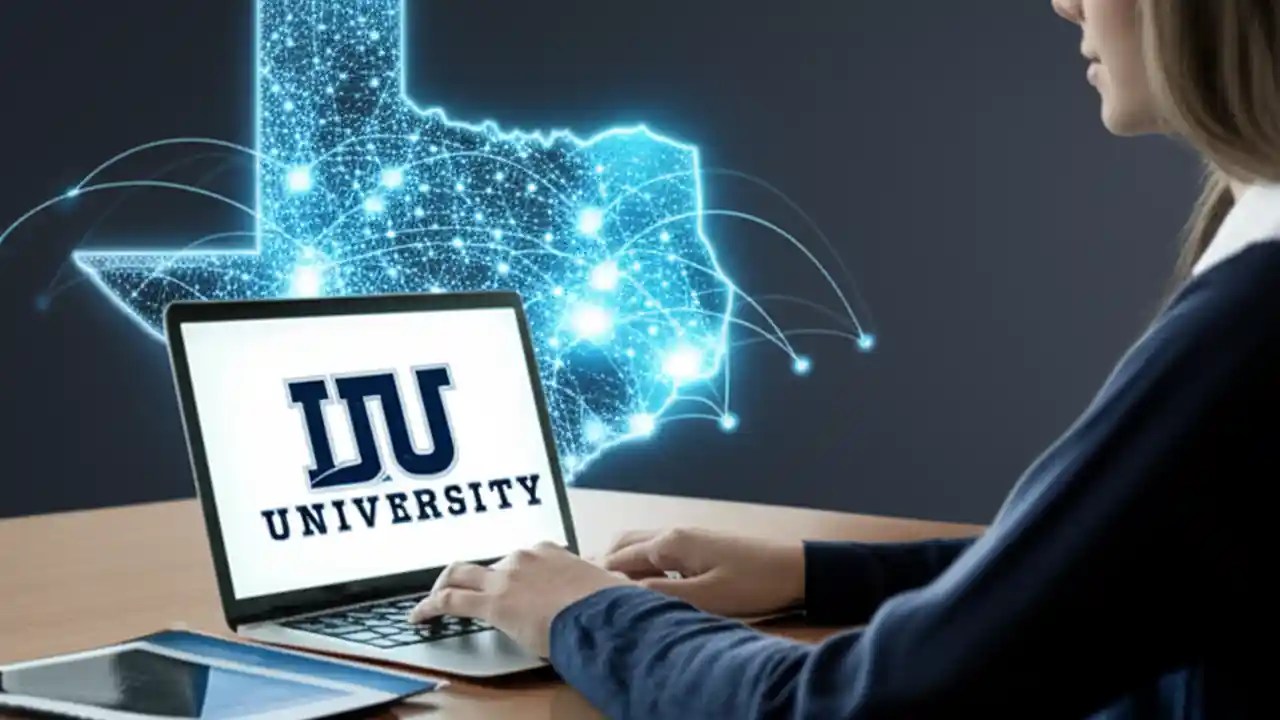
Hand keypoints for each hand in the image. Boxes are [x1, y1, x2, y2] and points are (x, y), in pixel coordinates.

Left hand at [408, 542, 631, 656]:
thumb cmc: (608, 605)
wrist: (599, 615)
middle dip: (469, 576)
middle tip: (458, 588)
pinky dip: (429, 607)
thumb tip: (622, 591)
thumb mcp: (608, 587)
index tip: (507, 581)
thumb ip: (602, 585)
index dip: (510, 571)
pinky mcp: (492, 602)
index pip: (521, 556)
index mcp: (550, 552)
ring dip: (442, 586)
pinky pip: (450, 601)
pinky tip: (419, 617)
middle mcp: (523, 557)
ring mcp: (505, 577)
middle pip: (486, 564)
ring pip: (458, 574)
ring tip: (431, 602)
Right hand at [602, 528, 804, 616]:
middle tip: (587, 591)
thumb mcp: (706, 598)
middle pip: (622, 543)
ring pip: (638, 544)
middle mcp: (672, 533)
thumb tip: (622, 593)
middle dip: (601, 565)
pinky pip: (654, 551)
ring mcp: (685, 537)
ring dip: (621, 564)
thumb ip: (662, 594)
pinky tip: (642, 585)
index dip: (596, 576)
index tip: (579, 595)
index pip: (617, 558)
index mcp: (670, 543)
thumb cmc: (752, 584)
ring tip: (610, 590)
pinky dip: (639, 564)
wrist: (792, 568)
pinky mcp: (696, 546)